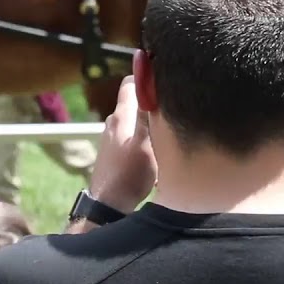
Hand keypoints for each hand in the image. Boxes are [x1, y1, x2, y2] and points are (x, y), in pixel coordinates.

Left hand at [88, 74, 156, 212]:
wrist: (109, 203)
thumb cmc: (129, 174)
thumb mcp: (145, 144)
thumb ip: (147, 115)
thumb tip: (150, 83)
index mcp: (120, 117)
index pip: (130, 84)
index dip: (146, 80)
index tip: (164, 83)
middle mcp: (113, 123)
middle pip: (135, 103)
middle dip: (153, 105)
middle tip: (174, 113)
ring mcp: (112, 138)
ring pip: (136, 123)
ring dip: (151, 127)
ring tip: (168, 137)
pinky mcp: (114, 153)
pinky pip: (133, 139)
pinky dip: (145, 142)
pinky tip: (156, 156)